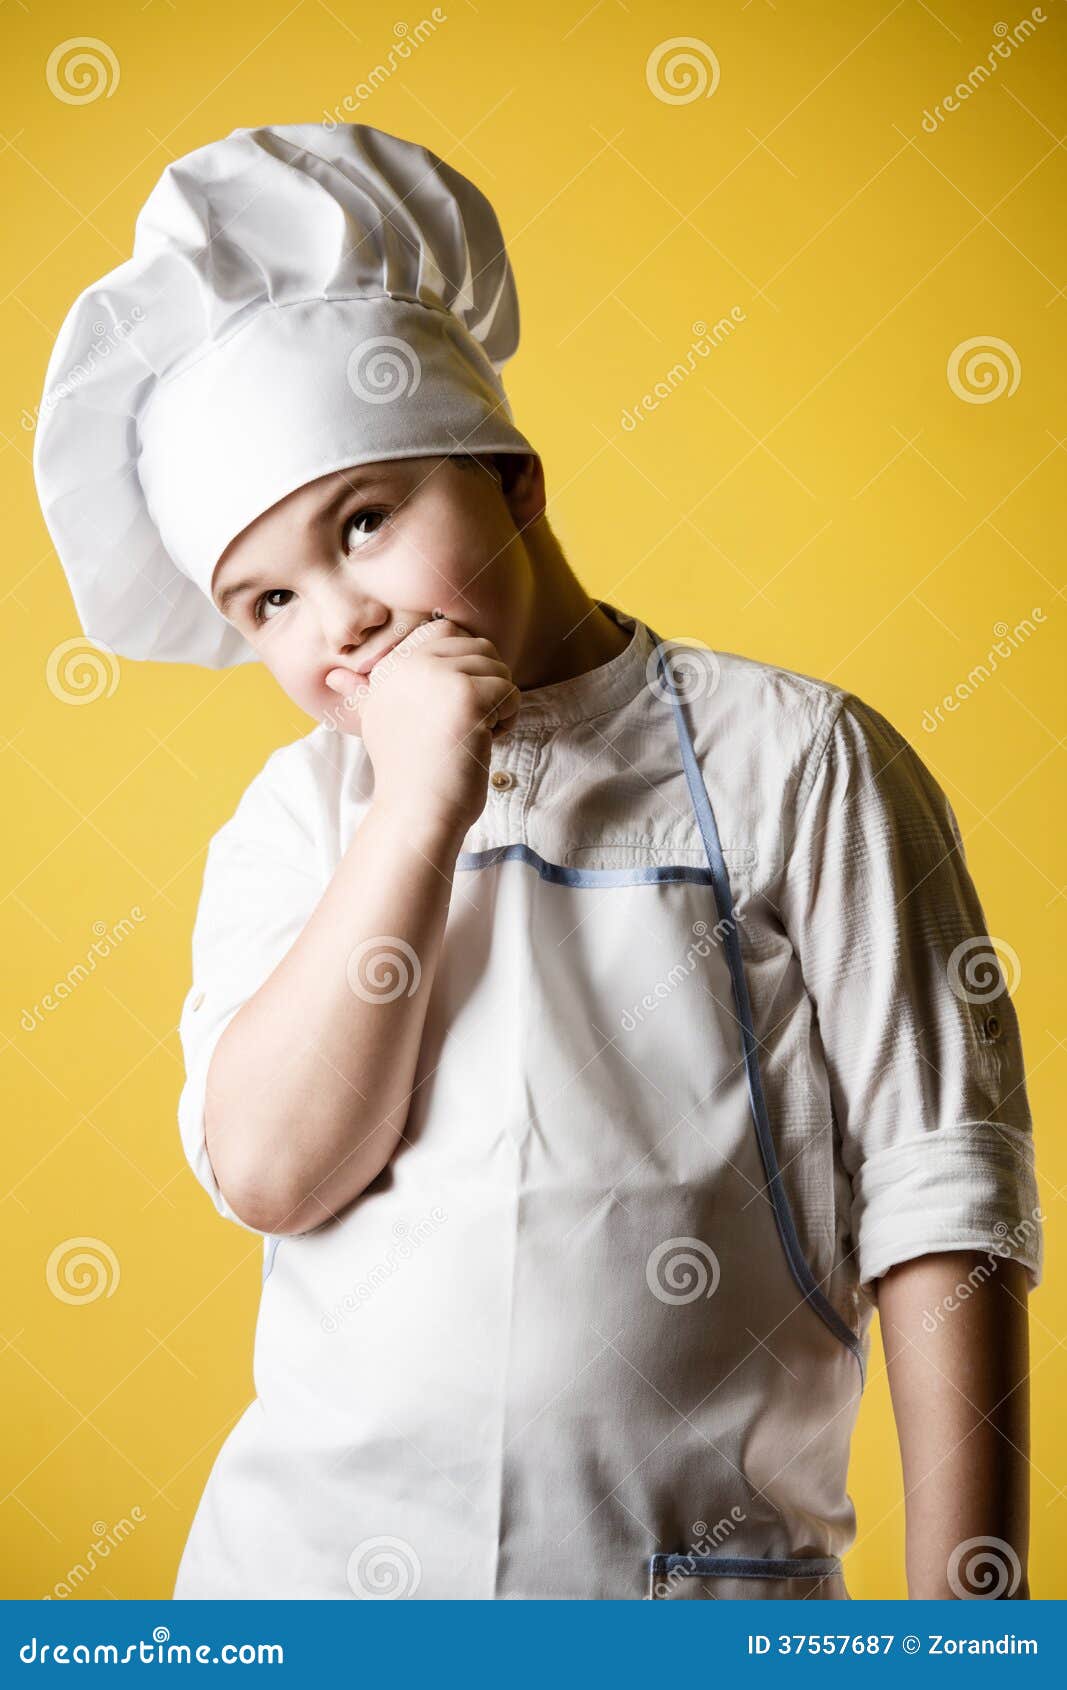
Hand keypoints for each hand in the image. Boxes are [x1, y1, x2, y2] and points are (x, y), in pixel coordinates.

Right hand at [324, 617, 519, 832]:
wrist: (416, 812)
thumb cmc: (407, 775)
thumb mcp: (378, 724)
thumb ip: (364, 693)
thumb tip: (333, 677)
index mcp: (392, 667)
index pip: (445, 629)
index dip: (467, 658)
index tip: (462, 700)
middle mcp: (412, 665)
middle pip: (479, 646)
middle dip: (488, 682)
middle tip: (473, 722)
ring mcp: (440, 677)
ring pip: (498, 668)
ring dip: (500, 703)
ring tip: (476, 734)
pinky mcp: (468, 697)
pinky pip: (509, 691)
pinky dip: (508, 719)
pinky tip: (485, 742)